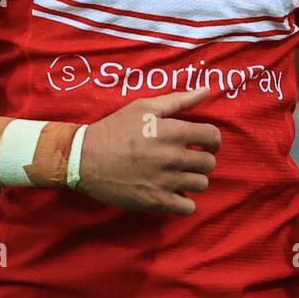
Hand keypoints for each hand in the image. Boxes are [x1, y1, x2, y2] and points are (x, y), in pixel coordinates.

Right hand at [75, 87, 220, 215]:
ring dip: (193, 179)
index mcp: (172, 132)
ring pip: (201, 184)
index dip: (211, 139)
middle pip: (209, 162)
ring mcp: (166, 181)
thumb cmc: (115, 129)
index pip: (213, 137)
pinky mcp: (156, 201)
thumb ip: (179, 100)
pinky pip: (188, 207)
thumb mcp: (144, 107)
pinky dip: (184, 201)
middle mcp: (173, 157)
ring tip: (179, 174)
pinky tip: (173, 192)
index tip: (203, 142)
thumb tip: (206, 90)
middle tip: (187, 158)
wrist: (85, 158)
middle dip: (202, 158)